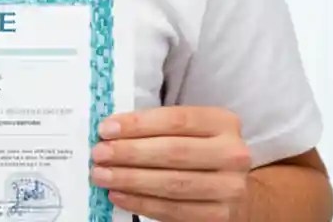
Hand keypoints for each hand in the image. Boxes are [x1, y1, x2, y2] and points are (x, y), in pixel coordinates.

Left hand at [90, 106, 251, 221]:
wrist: (232, 188)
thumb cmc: (200, 152)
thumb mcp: (190, 131)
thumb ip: (158, 128)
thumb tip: (111, 132)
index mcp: (223, 122)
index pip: (176, 120)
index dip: (138, 124)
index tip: (106, 129)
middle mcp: (233, 154)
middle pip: (173, 151)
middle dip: (129, 153)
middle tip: (99, 154)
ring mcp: (229, 188)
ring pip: (172, 183)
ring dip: (130, 179)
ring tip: (102, 175)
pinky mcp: (219, 216)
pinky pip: (173, 210)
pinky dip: (141, 203)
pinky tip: (118, 195)